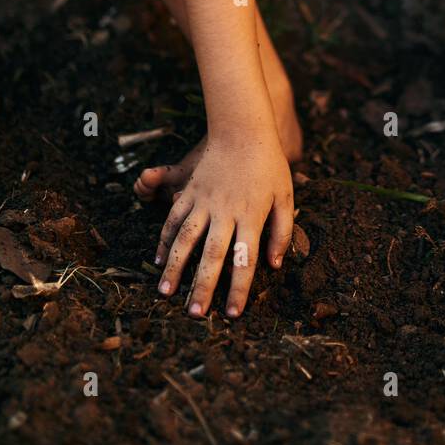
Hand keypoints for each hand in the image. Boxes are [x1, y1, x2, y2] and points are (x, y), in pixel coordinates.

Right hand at [155, 130, 293, 317]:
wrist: (244, 129)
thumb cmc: (269, 165)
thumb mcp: (286, 196)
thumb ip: (282, 231)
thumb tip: (275, 265)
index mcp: (251, 217)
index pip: (245, 261)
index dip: (239, 289)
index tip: (232, 313)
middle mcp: (226, 212)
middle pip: (212, 256)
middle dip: (203, 288)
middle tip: (195, 314)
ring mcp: (204, 201)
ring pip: (186, 240)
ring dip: (175, 268)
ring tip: (166, 293)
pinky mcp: (190, 191)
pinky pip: (173, 219)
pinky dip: (164, 240)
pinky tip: (159, 260)